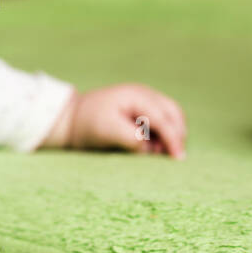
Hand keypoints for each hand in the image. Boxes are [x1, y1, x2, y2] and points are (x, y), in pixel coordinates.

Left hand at [58, 85, 186, 158]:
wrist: (72, 116)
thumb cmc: (87, 124)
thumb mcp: (106, 131)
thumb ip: (130, 137)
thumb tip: (150, 147)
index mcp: (137, 96)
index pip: (163, 118)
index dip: (173, 139)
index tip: (178, 158)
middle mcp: (145, 94)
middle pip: (174, 113)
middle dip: (178, 135)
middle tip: (175, 158)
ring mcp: (145, 99)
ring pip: (171, 115)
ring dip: (173, 133)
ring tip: (162, 153)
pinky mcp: (143, 108)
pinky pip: (162, 119)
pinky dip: (165, 133)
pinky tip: (154, 147)